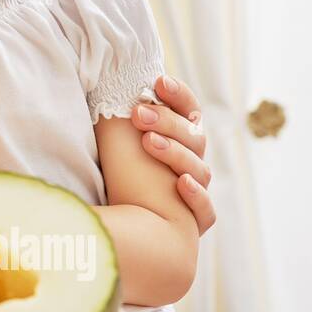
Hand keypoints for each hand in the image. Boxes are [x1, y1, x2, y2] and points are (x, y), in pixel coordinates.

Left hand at [132, 74, 215, 234]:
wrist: (121, 231)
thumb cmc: (116, 179)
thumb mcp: (117, 144)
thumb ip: (120, 118)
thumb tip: (106, 81)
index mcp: (180, 140)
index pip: (190, 111)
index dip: (179, 95)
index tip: (158, 81)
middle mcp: (193, 164)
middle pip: (194, 137)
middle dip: (167, 122)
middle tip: (138, 114)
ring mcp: (197, 193)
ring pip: (199, 169)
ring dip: (174, 153)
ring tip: (148, 143)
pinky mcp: (195, 223)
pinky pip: (205, 211)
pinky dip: (195, 196)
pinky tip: (180, 184)